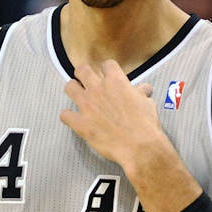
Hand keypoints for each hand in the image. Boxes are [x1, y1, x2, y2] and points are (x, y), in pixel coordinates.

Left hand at [61, 61, 200, 211]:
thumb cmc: (146, 124)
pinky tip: (74, 119)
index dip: (108, 70)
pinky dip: (68, 116)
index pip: (107, 64)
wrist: (139, 146)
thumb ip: (140, 93)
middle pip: (82, 70)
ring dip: (73, 90)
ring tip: (78, 97)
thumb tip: (144, 89)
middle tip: (87, 82)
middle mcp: (98, 89)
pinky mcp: (80, 123)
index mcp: (115, 81)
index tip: (109, 76)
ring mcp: (86, 105)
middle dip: (84, 74)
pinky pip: (64, 115)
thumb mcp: (147, 103)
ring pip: (69, 87)